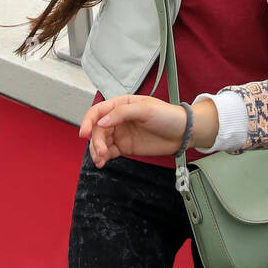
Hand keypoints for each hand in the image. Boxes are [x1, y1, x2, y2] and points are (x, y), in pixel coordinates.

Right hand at [78, 95, 219, 165]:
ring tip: (101, 159)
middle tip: (101, 151)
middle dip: (96, 141)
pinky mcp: (125, 146)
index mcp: (122, 104)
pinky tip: (101, 162)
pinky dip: (102, 157)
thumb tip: (102, 121)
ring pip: (100, 141)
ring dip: (96, 150)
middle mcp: (118, 118)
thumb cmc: (168, 116)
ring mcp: (121, 133)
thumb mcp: (146, 109)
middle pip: (98, 129)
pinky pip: (108, 152)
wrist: (182, 133)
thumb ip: (122, 113)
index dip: (88, 121)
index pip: (98, 111)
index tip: (84, 133)